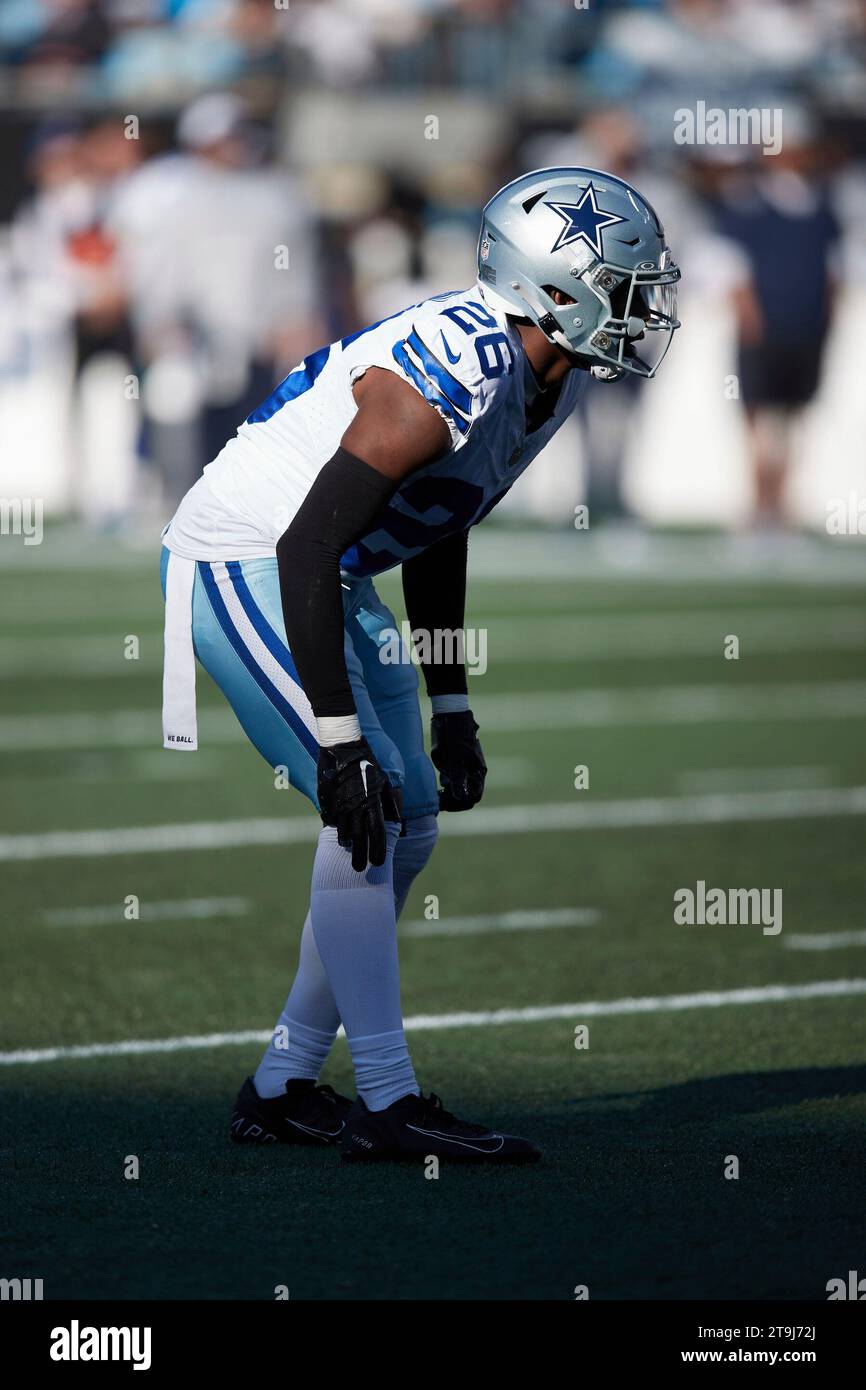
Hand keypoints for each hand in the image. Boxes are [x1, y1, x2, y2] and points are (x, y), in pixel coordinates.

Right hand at [317, 738, 399, 870]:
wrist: (342, 746)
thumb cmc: (368, 761)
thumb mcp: (384, 780)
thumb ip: (391, 801)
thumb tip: (397, 820)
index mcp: (372, 803)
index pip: (377, 834)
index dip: (378, 851)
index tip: (378, 864)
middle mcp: (355, 808)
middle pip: (358, 840)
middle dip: (359, 857)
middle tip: (358, 869)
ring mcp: (339, 805)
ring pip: (342, 832)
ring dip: (347, 843)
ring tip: (348, 849)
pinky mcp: (326, 801)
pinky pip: (331, 819)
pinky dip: (336, 826)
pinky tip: (339, 828)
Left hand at [430, 711, 486, 811]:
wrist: (449, 714)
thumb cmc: (456, 733)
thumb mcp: (456, 756)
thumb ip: (459, 777)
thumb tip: (461, 798)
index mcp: (477, 771)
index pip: (473, 798)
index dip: (460, 804)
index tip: (445, 803)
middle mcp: (472, 772)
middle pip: (464, 795)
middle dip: (450, 799)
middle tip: (437, 798)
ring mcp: (463, 767)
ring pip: (454, 788)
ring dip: (445, 791)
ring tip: (435, 791)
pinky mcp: (453, 762)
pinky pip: (449, 778)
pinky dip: (442, 782)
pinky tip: (433, 780)